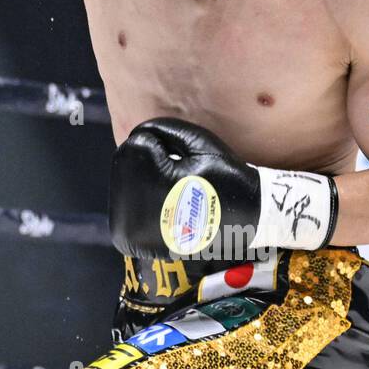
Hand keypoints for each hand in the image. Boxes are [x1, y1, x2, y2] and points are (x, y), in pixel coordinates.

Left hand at [110, 118, 337, 270]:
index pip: (137, 142)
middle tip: (179, 177)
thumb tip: (137, 133)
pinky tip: (162, 206)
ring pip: (122, 184)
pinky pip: (123, 206)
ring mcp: (123, 228)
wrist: (246, 224)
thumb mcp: (198, 142)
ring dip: (142, 181)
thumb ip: (163, 129)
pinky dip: (140, 202)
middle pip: (124, 163)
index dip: (162, 144)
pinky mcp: (125, 240)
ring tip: (172, 192)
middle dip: (149, 161)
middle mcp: (126, 207)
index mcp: (146, 179)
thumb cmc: (223, 178)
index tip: (184, 160)